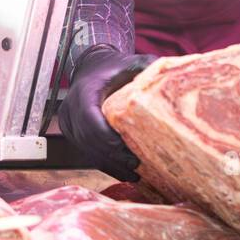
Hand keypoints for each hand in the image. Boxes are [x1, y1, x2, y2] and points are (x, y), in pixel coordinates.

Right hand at [58, 46, 154, 180]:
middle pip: (88, 139)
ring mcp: (68, 123)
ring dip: (109, 164)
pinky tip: (122, 172)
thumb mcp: (130, 63)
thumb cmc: (113, 66)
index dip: (106, 137)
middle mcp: (71, 109)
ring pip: (87, 150)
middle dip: (112, 155)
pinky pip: (87, 152)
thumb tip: (171, 75)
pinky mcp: (71, 133)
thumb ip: (148, 68)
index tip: (127, 148)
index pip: (89, 119)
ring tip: (133, 175)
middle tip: (135, 166)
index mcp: (84, 92)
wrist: (91, 67)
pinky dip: (104, 163)